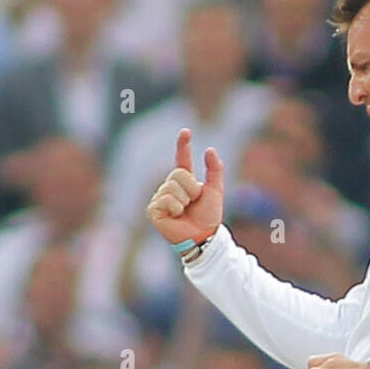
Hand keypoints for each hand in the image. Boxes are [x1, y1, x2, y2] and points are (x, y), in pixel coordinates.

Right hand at [146, 128, 223, 244]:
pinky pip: (166, 199)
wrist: (203, 236)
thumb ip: (215, 170)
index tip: (186, 131)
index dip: (183, 145)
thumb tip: (209, 149)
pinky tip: (176, 217)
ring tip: (185, 211)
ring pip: (172, 187)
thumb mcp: (215, 191)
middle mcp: (171, 186)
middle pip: (178, 173)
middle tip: (193, 202)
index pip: (182, 158)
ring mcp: (161, 197)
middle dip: (191, 188)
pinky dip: (176, 208)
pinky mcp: (154, 209)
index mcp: (185, 180)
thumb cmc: (208, 217)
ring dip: (184, 200)